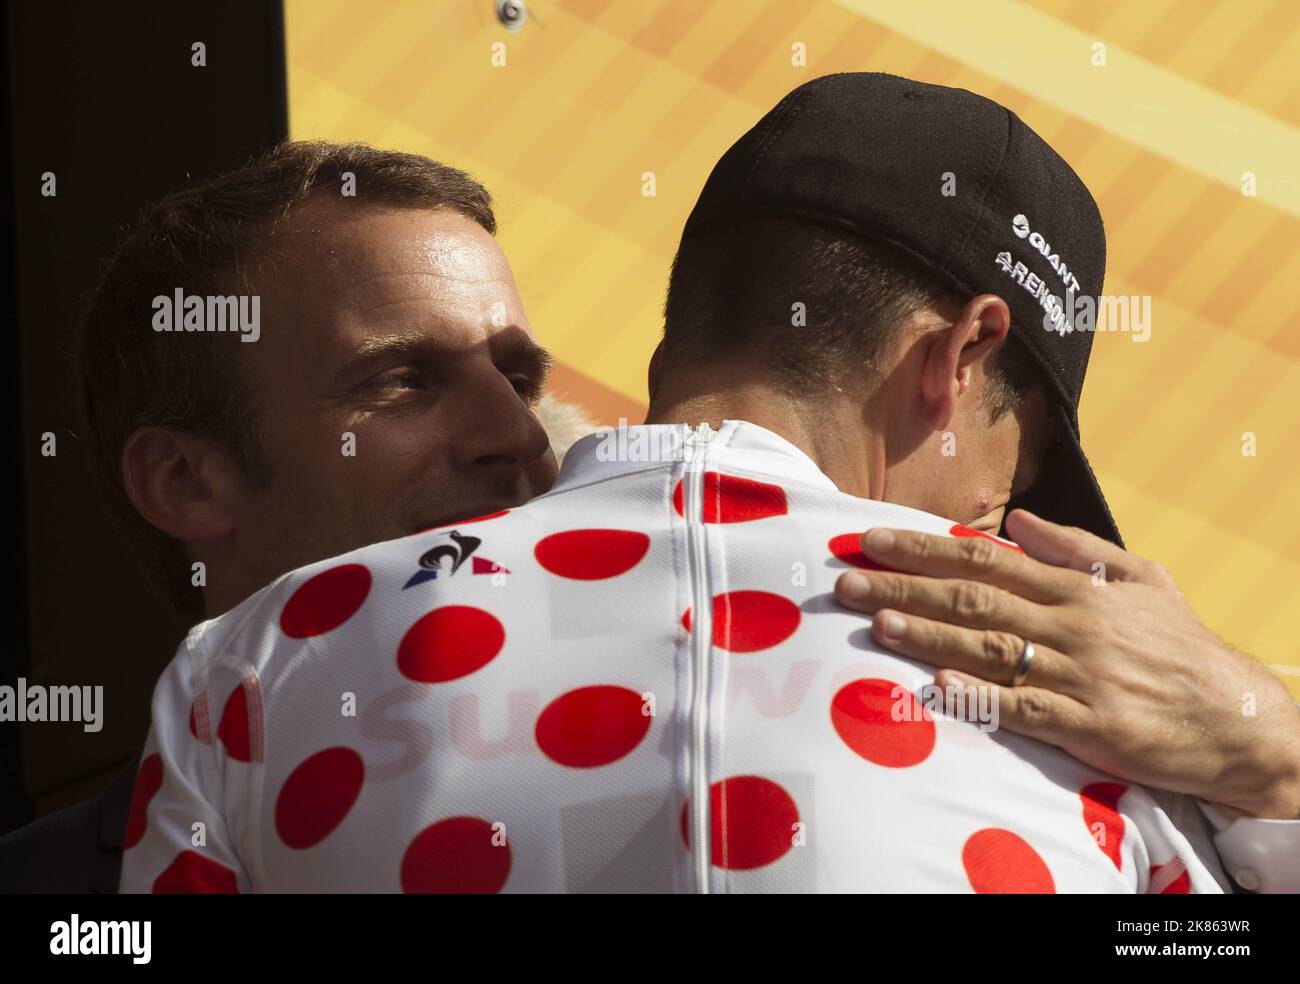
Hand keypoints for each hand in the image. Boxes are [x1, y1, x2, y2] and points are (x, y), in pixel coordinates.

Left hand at [833, 509, 1299, 819]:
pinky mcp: (1085, 726)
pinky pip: (1022, 709)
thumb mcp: (1140, 577)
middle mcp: (1068, 626)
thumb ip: (1074, 548)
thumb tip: (1016, 520)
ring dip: (926, 634)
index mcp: (1074, 589)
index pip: (983, 559)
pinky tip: (937, 683)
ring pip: (986, 648)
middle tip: (847, 579)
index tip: (874, 539)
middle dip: (903, 586)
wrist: (1237, 717)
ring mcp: (1074, 677)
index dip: (923, 549)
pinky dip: (979, 695)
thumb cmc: (1181, 646)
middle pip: (971, 599)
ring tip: (875, 622)